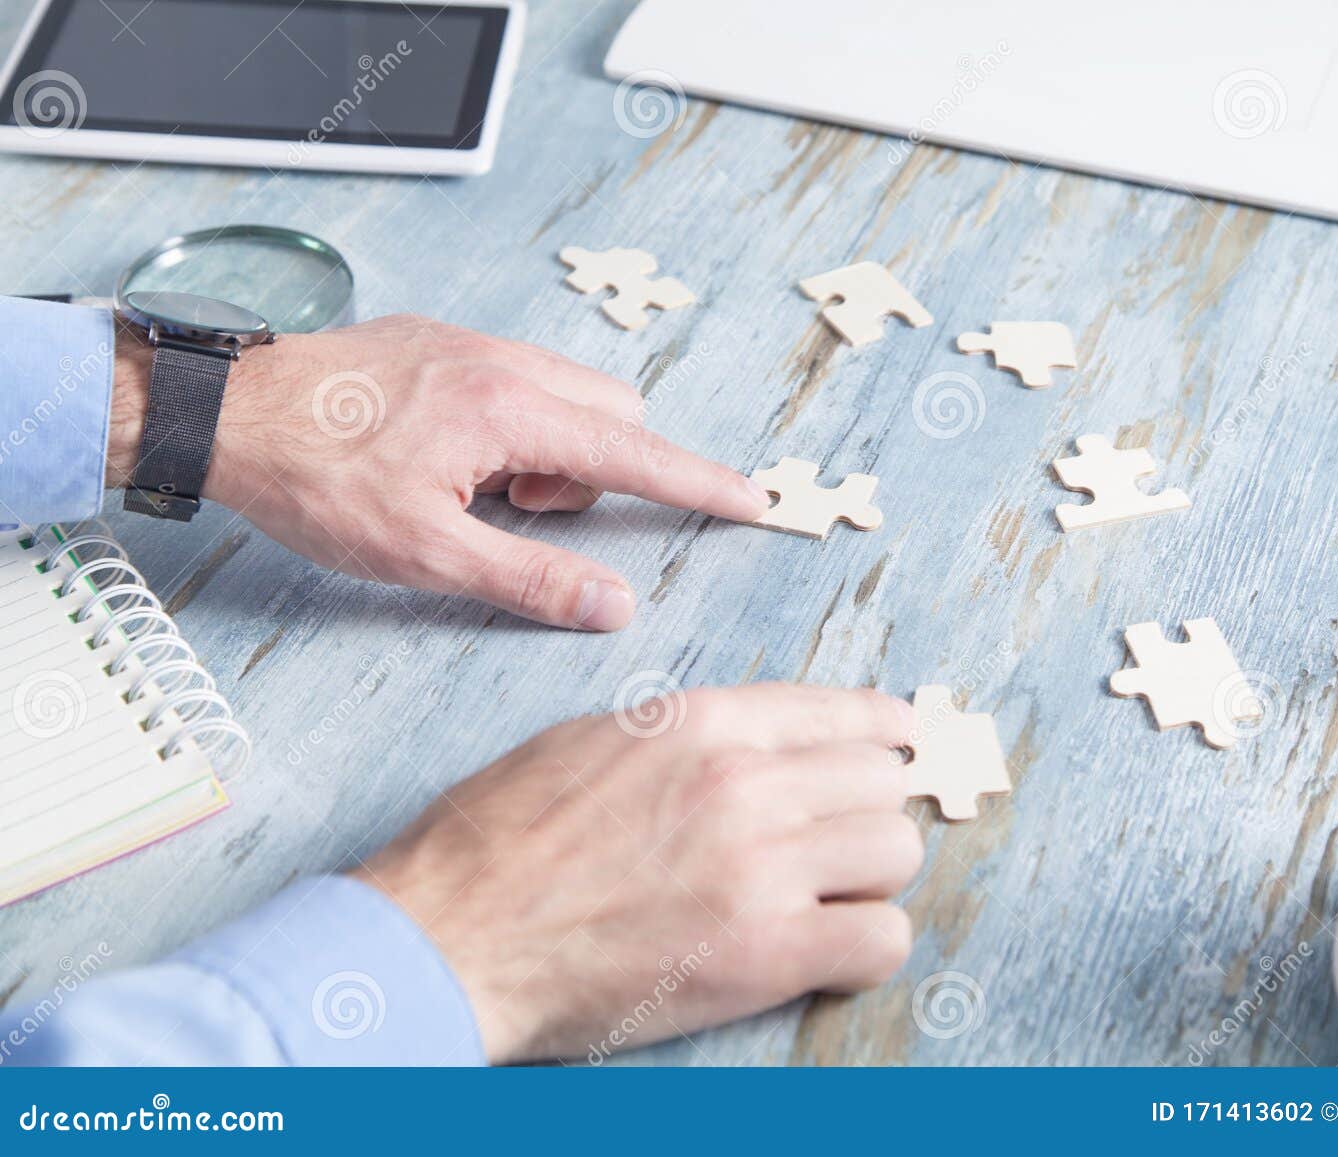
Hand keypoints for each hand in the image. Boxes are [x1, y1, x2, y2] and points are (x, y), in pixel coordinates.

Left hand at [107, 315, 769, 629]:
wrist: (225, 412)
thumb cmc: (315, 480)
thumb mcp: (424, 553)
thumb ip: (531, 578)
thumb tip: (613, 605)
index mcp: (508, 413)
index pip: (634, 455)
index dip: (698, 485)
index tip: (750, 501)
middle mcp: (502, 362)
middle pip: (611, 417)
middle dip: (592, 474)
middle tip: (519, 515)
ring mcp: (470, 343)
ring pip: (565, 397)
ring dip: (548, 452)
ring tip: (471, 489)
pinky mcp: (439, 339)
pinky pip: (518, 379)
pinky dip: (512, 425)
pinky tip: (446, 456)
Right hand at [357, 684, 921, 1064]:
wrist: (449, 936)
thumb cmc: (499, 841)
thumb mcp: (592, 741)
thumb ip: (688, 736)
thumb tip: (757, 743)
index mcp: (701, 723)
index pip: (836, 711)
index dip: (878, 730)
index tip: (900, 740)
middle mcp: (744, 783)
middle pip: (879, 781)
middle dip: (867, 809)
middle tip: (842, 838)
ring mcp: (760, 867)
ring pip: (894, 851)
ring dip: (870, 877)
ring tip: (829, 896)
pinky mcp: (763, 953)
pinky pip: (882, 939)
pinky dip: (867, 947)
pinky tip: (828, 950)